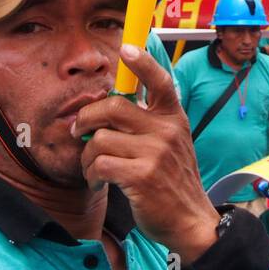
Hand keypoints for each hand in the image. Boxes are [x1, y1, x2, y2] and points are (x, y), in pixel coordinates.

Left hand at [74, 43, 220, 266]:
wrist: (190, 221)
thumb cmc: (173, 182)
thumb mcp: (171, 145)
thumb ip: (148, 124)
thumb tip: (107, 109)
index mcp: (173, 118)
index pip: (160, 81)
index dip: (143, 62)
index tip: (126, 48)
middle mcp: (166, 130)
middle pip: (113, 107)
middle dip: (87, 117)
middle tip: (78, 130)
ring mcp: (155, 152)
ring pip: (100, 139)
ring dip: (87, 155)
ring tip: (92, 167)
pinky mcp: (142, 176)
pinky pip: (100, 164)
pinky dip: (92, 174)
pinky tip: (99, 181)